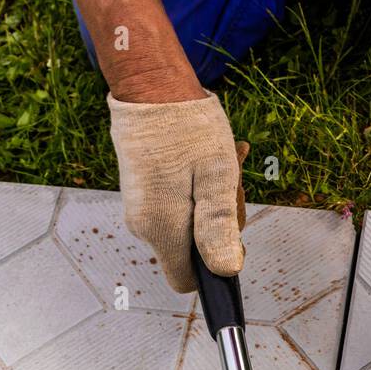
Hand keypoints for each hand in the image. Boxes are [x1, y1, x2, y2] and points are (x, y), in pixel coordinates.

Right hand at [108, 92, 246, 292]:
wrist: (149, 87)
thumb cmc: (186, 126)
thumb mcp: (216, 178)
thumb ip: (219, 228)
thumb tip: (226, 270)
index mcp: (160, 228)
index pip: (187, 281)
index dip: (214, 267)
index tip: (229, 233)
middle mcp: (144, 227)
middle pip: (191, 253)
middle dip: (218, 225)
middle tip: (228, 184)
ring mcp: (141, 211)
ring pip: (186, 227)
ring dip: (211, 202)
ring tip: (221, 164)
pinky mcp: (143, 195)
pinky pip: (177, 207)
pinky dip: (197, 190)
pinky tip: (208, 161)